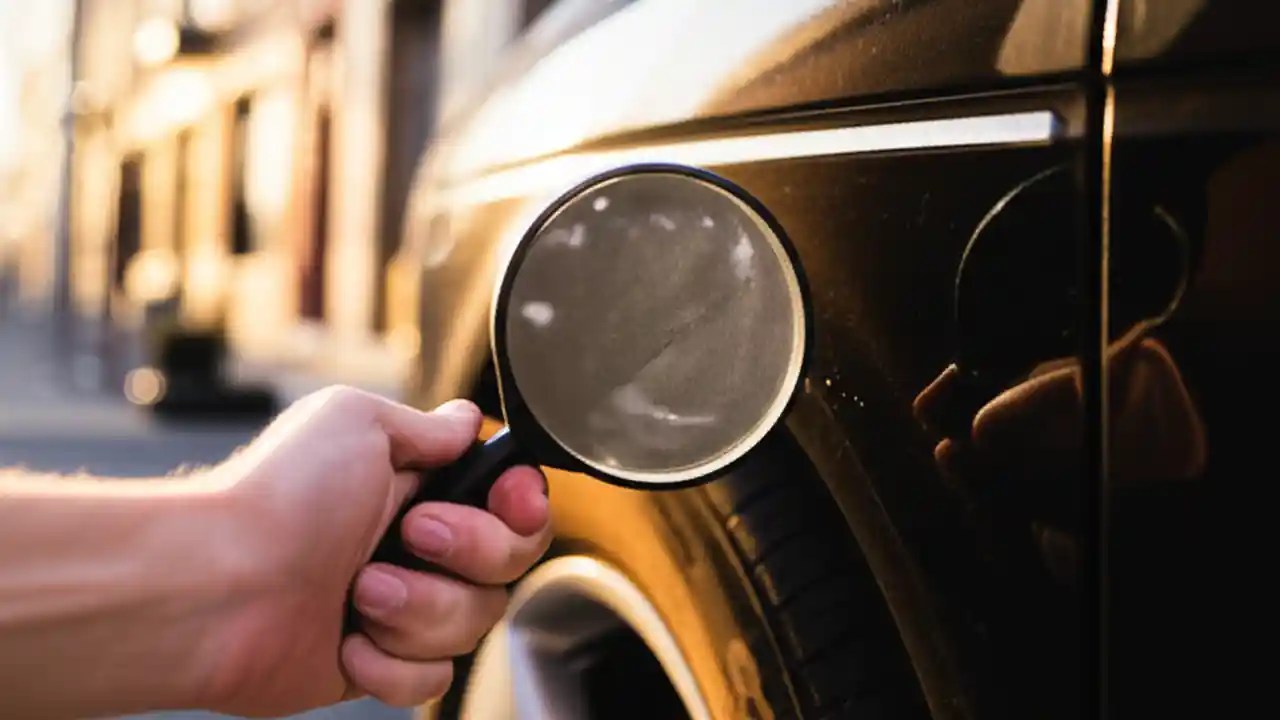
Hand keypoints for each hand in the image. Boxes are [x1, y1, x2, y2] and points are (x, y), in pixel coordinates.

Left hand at [205, 386, 552, 715]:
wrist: (217, 588)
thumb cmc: (279, 497)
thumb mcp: (358, 421)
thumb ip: (429, 426)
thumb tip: (468, 421)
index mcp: (419, 487)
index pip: (511, 501)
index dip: (523, 506)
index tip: (509, 501)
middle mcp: (417, 548)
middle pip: (508, 564)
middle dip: (469, 552)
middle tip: (409, 536)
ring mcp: (402, 608)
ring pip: (474, 623)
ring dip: (418, 609)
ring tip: (358, 592)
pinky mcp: (381, 663)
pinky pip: (433, 678)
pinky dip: (391, 663)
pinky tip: (344, 642)